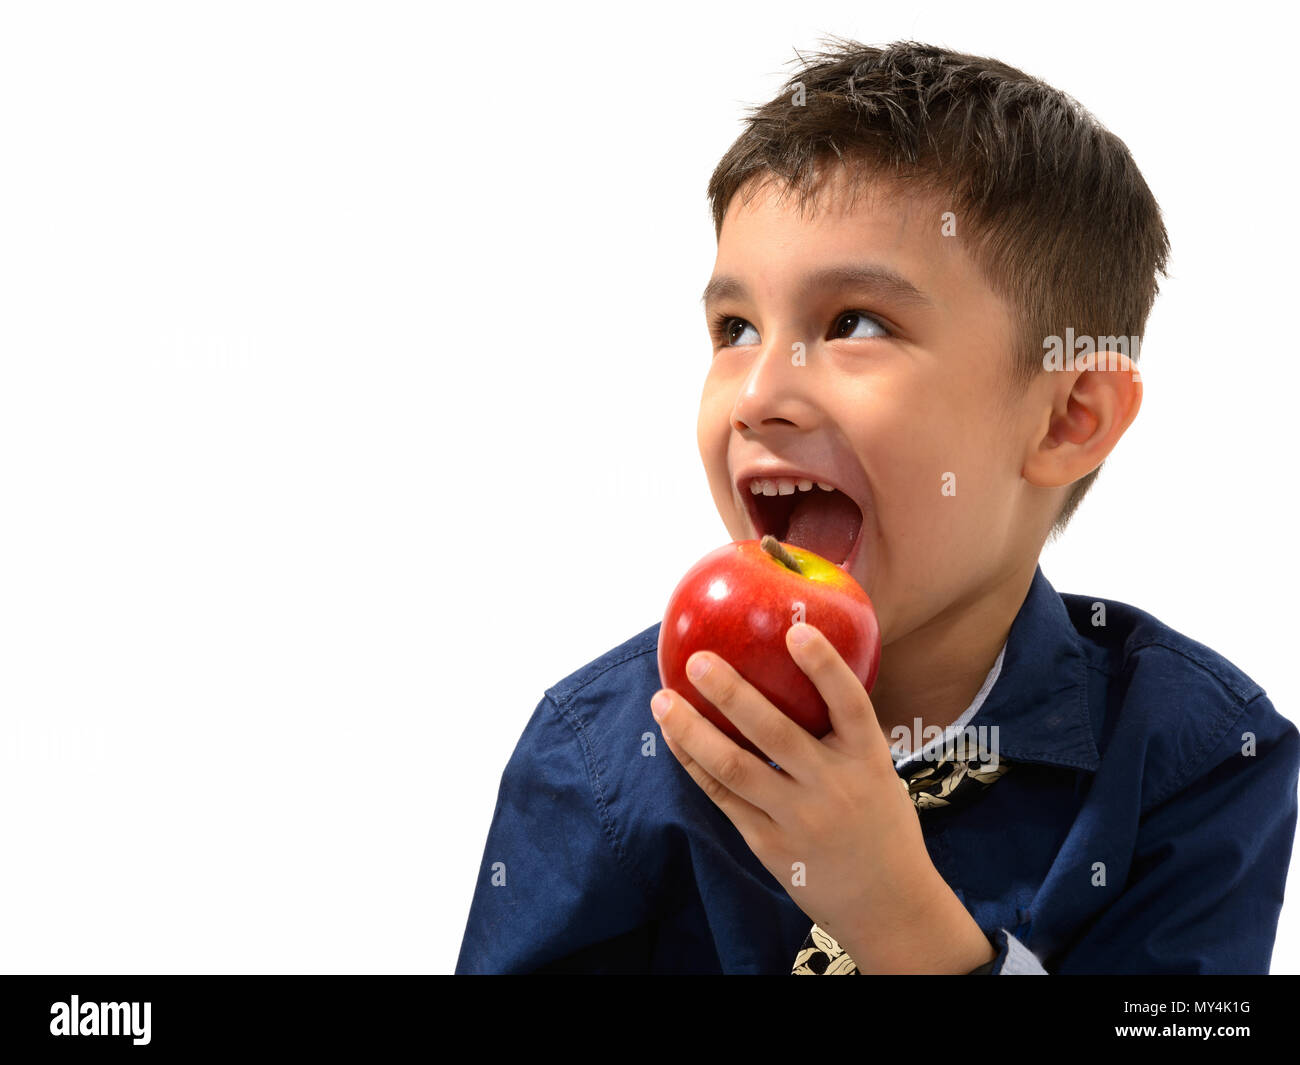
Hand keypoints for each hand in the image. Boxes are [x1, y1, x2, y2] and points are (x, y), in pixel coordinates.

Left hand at [650, 621, 996, 973]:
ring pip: (735, 769)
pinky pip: (722, 797)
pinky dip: (694, 765)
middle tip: (698, 660)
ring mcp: (797, 819)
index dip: (824, 667)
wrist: (889, 906)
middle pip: (776, 733)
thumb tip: (797, 667)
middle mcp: (832, 787)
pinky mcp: (768, 845)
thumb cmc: (880, 824)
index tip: (796, 630)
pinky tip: (674, 738)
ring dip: (693, 732)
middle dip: (733, 694)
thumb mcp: (878, 772)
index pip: (850, 704)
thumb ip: (843, 731)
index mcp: (868, 760)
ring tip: (663, 700)